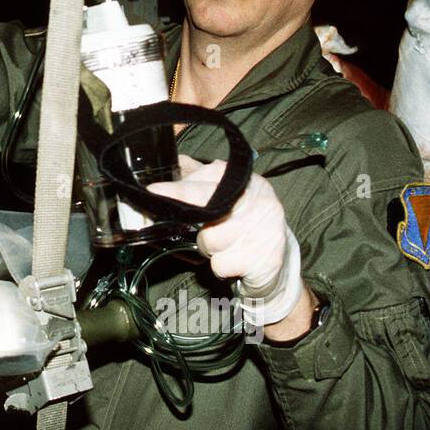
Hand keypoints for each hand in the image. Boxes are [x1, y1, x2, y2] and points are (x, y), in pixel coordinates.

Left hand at [148, 155, 304, 325]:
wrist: (277, 264)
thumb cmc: (244, 228)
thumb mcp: (228, 199)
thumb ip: (201, 179)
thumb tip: (177, 161)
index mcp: (249, 181)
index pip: (207, 179)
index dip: (177, 188)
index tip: (153, 191)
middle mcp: (261, 201)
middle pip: (208, 208)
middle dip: (189, 217)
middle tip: (193, 225)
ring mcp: (267, 229)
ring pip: (210, 240)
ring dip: (208, 248)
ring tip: (223, 246)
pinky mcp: (267, 258)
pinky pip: (221, 264)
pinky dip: (220, 267)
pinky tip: (234, 262)